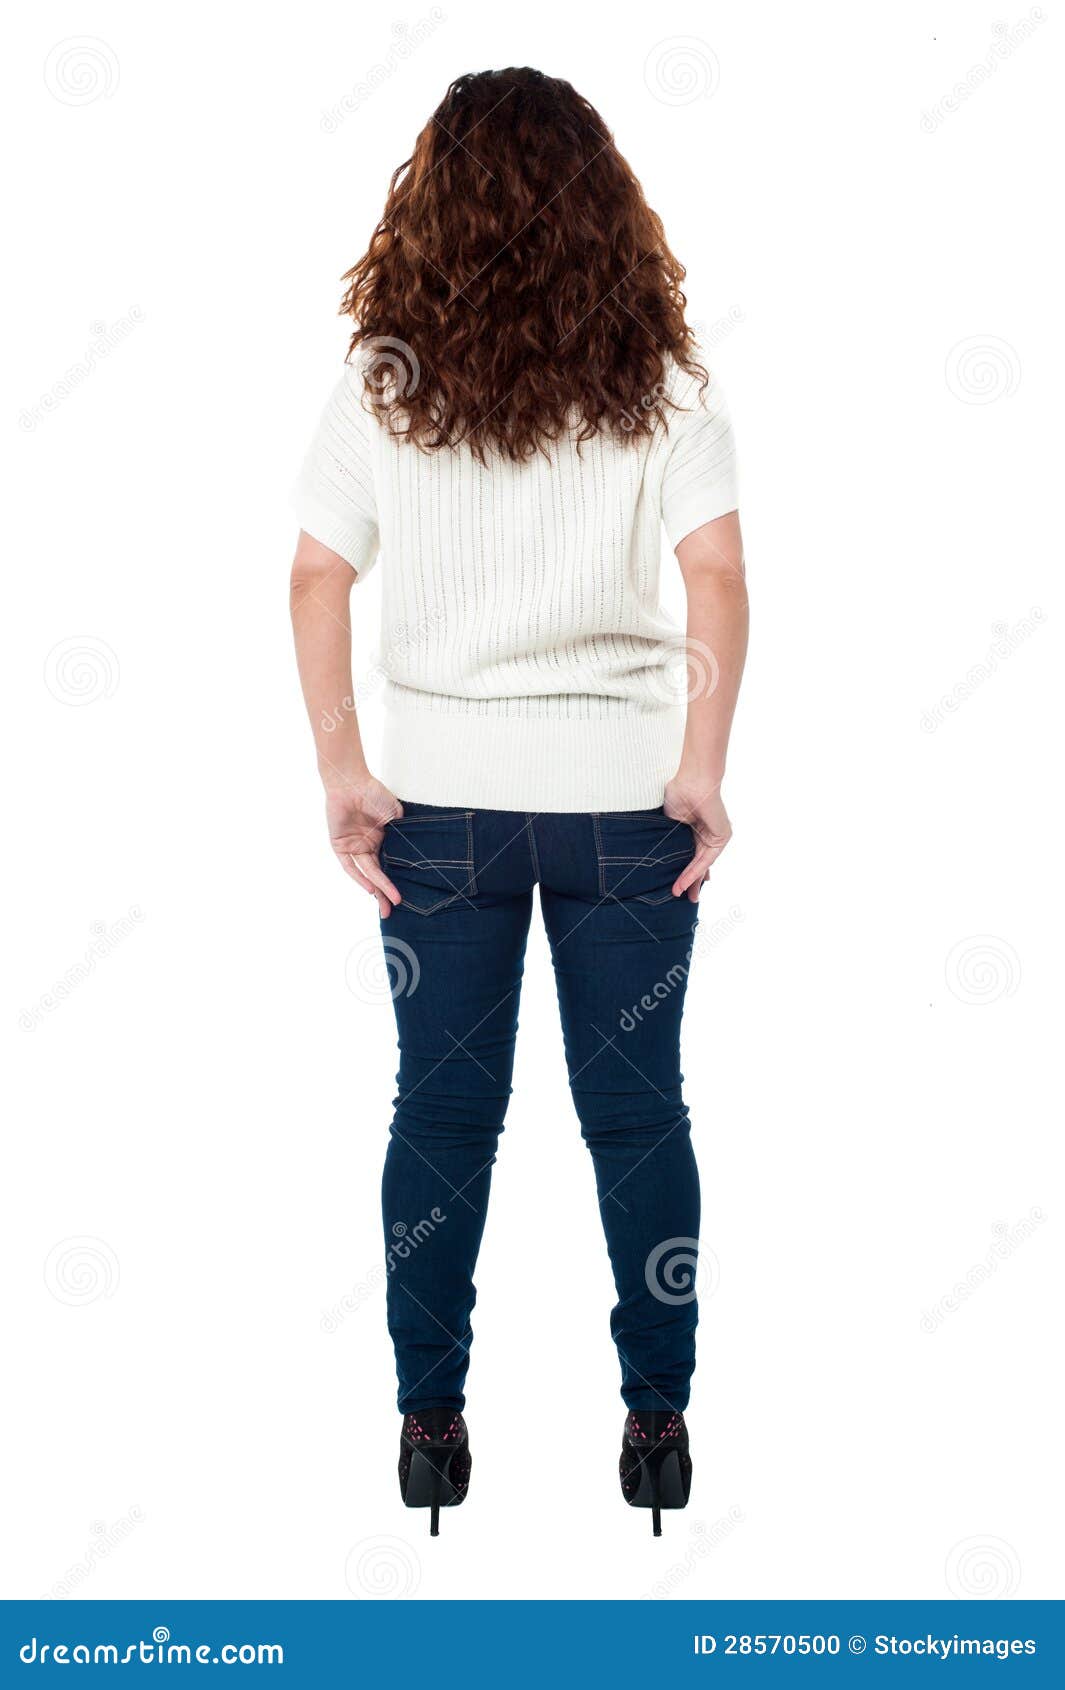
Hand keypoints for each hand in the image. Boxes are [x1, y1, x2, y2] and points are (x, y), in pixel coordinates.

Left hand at [325, 775, 403, 916]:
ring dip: (377, 889)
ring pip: (367, 873)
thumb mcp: (395, 815)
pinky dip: (359, 878)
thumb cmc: (374, 794)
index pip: (390, 866)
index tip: (405, 897)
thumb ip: (401, 835)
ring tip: (386, 904)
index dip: (396, 881)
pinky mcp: (340, 845)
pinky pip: (350, 866)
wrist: (352, 782)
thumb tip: (412, 856)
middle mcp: (368, 846)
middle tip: (392, 910)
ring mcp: (354, 847)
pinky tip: (370, 889)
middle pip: (378, 875)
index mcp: (382, 840)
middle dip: (386, 894)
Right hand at [664, 773, 732, 901]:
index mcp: (695, 831)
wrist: (692, 782)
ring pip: (701, 864)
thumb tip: (657, 857)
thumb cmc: (678, 794)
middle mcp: (708, 835)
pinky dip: (695, 871)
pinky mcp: (722, 837)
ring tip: (679, 893)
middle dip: (690, 881)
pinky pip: (706, 859)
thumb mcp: (670, 823)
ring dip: (690, 880)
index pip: (689, 856)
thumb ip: (668, 841)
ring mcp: (716, 837)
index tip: (676, 886)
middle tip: (681, 897)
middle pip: (697, 863)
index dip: (683, 871)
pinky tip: (684, 882)